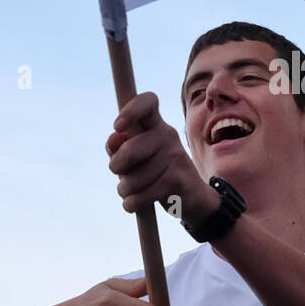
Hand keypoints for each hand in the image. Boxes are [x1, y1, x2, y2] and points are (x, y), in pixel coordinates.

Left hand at [106, 91, 212, 223]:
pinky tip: (138, 201)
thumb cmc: (154, 171)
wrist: (192, 197)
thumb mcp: (134, 157)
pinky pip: (139, 197)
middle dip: (116, 167)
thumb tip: (112, 139)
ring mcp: (176, 157)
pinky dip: (131, 203)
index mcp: (156, 124)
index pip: (148, 102)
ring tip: (134, 189)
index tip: (117, 127)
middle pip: (129, 150)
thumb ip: (118, 147)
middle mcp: (168, 135)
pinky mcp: (178, 180)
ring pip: (132, 180)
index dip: (130, 110)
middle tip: (118, 172)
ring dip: (125, 190)